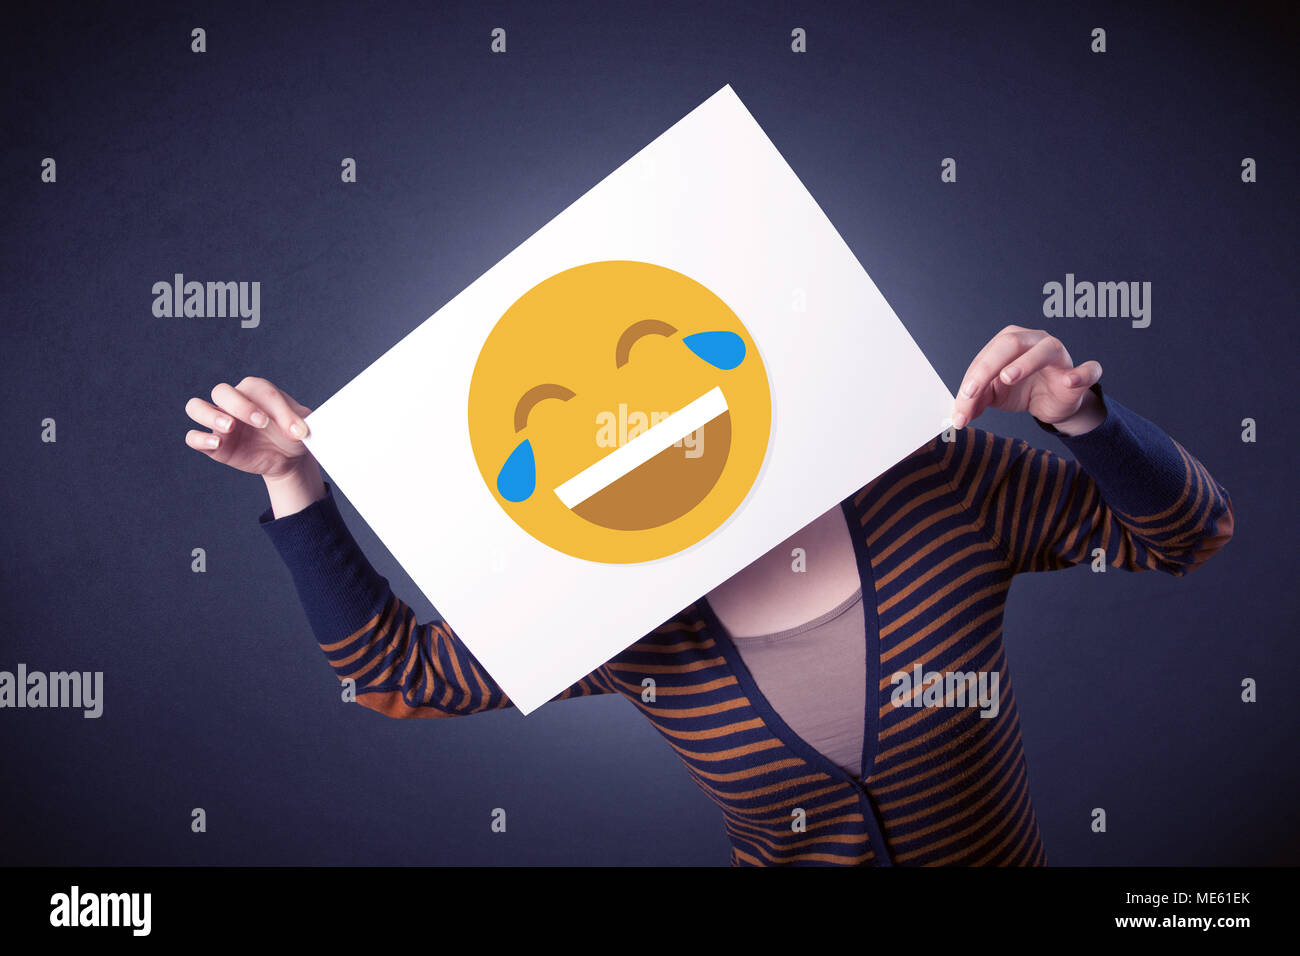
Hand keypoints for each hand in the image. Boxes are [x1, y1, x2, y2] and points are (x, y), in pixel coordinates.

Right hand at [184, 377, 313, 477]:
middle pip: (221, 391)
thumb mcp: (302, 427)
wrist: (288, 457)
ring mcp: (219, 422)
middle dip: (239, 405)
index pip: (258, 389)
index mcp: (255, 390)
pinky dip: (199, 439)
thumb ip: (300, 423)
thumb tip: (298, 431)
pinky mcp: (213, 444)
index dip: (276, 408)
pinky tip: (216, 443)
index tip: (293, 429)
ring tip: (230, 427)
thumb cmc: (292, 434)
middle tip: (261, 423)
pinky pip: (193, 437)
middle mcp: (233, 402)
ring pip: (196, 407)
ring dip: (210, 416)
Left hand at [951, 326, 1104, 435]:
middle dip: (989, 366)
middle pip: (1011, 343)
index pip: (987, 355)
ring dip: (1026, 362)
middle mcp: (1035, 341)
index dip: (972, 378)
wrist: (1053, 404)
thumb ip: (975, 401)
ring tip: (1008, 377)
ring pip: (1046, 349)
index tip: (962, 399)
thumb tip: (959, 414)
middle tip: (974, 390)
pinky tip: (1069, 380)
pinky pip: (1087, 369)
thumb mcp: (994, 396)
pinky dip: (1081, 373)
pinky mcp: (1079, 374)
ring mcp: (1059, 355)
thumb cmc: (1021, 390)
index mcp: (1010, 342)